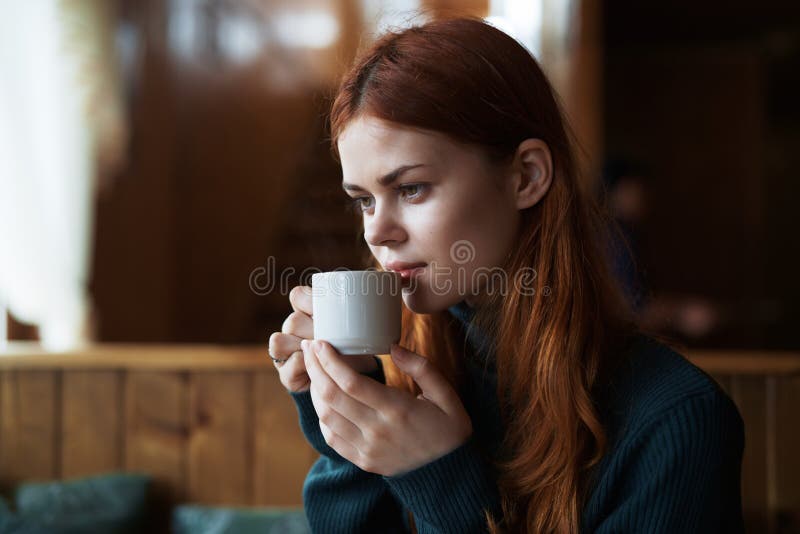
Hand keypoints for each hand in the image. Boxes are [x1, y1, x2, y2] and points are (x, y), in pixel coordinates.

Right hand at [269, 285, 377, 392]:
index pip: (298, 296)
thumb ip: (367, 309)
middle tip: (332, 335)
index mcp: (309, 311)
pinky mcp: (286, 373)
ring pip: (280, 340)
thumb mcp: (362, 328)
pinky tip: (312, 367)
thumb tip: (392, 282)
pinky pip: (284, 365)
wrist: (355, 386)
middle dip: (311, 327)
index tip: (327, 307)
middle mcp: (294, 329)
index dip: (308, 299)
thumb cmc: (358, 348)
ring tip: (323, 350)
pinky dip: (299, 365)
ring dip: (303, 345)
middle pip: (293, 320)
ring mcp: (287, 350)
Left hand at [301, 339, 472, 476]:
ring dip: (315, 390)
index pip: (351, 382)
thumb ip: (421, 368)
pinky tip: (325, 399)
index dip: (330, 361)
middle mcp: (377, 430)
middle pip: (332, 396)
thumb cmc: (448, 428)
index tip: (320, 343)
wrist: (449, 474)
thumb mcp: (446, 394)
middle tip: (309, 348)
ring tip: (315, 369)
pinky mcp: (363, 461)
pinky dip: (323, 415)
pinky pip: (332, 437)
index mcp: (397, 409)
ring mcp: (367, 449)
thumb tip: (393, 347)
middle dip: (315, 368)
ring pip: (327, 416)